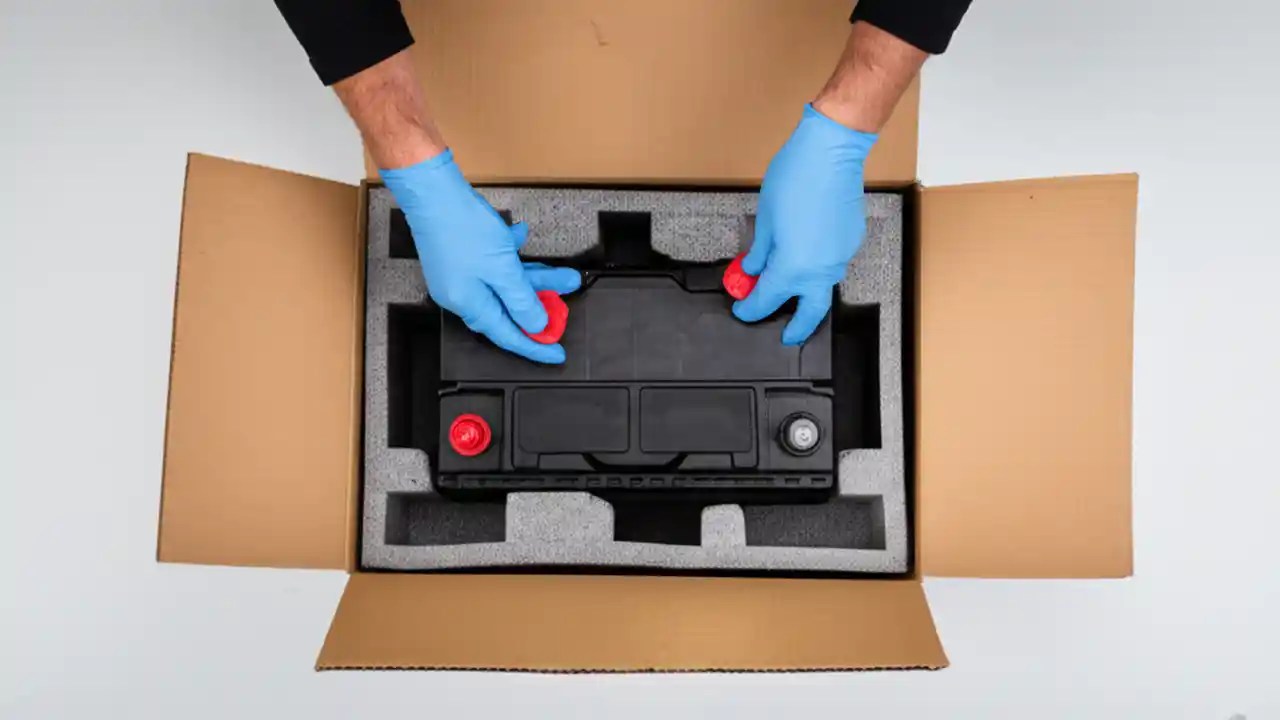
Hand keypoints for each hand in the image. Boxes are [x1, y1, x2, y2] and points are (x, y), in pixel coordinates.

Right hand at [381, 149, 580, 362]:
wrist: (433, 192)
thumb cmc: (462, 228)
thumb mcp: (503, 270)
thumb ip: (521, 301)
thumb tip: (535, 326)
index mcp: (469, 304)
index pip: (508, 336)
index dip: (535, 346)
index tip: (556, 353)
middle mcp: (462, 294)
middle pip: (509, 308)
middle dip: (541, 302)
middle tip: (565, 296)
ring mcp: (460, 275)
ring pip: (504, 284)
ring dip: (533, 277)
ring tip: (562, 272)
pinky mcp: (461, 256)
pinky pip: (494, 265)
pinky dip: (511, 258)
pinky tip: (521, 239)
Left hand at [733, 104, 876, 344]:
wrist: (831, 152)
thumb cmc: (795, 179)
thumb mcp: (765, 220)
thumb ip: (759, 253)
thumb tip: (751, 271)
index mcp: (793, 268)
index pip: (768, 300)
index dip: (751, 308)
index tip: (742, 311)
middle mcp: (821, 269)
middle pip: (810, 311)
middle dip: (797, 328)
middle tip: (786, 336)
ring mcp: (840, 256)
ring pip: (823, 286)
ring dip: (807, 294)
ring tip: (788, 289)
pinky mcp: (851, 241)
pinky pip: (833, 264)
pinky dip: (818, 268)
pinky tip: (806, 255)